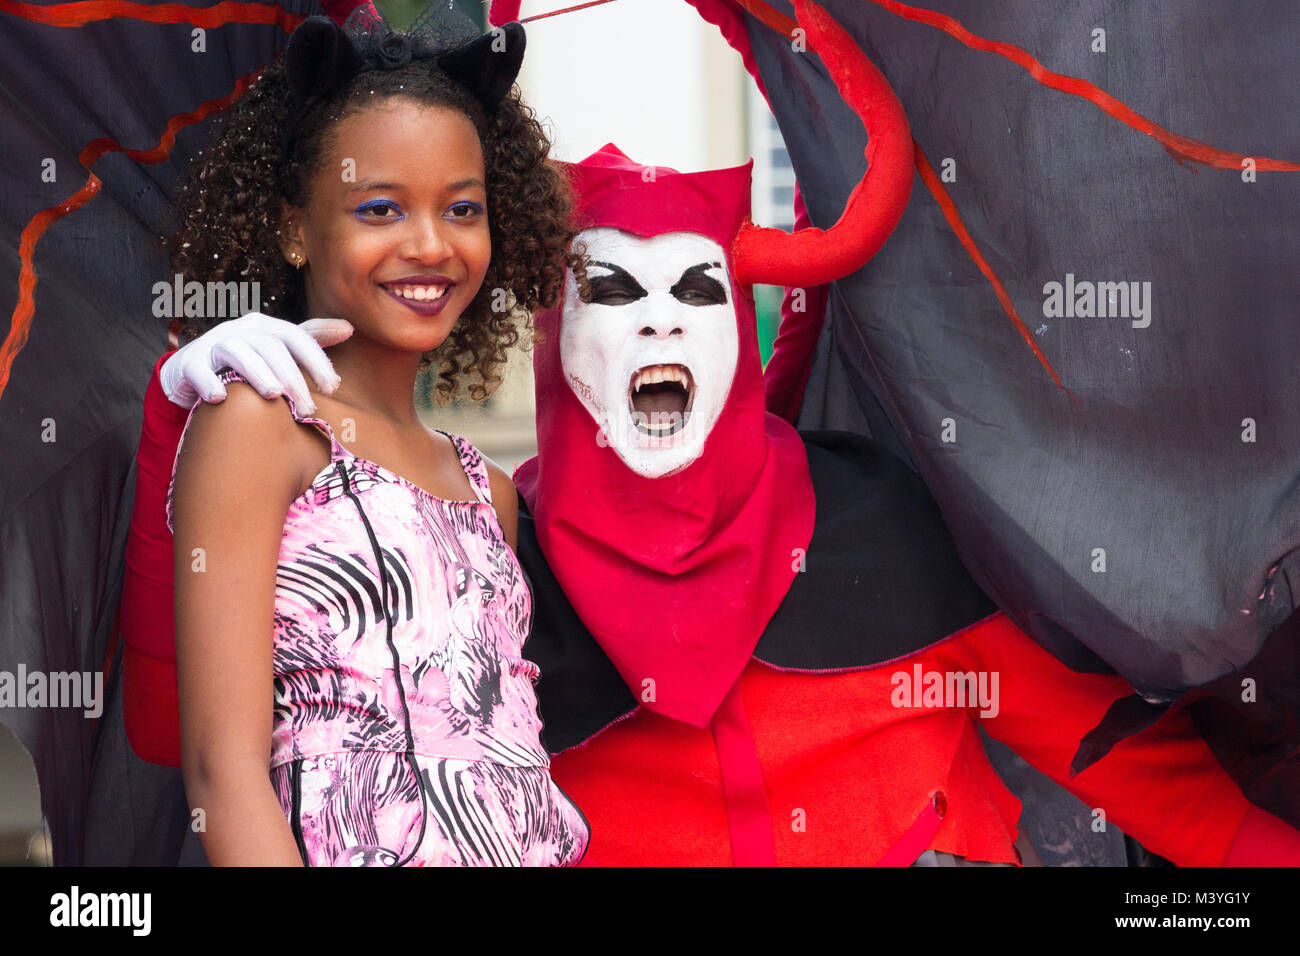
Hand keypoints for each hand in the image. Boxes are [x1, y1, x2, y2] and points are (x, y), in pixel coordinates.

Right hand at [161, 313, 352, 414]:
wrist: (194, 369)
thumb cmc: (247, 360)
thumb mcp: (279, 348)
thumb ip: (311, 339)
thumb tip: (350, 328)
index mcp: (266, 327)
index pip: (297, 337)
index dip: (316, 360)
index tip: (333, 388)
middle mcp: (241, 330)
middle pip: (271, 347)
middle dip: (292, 377)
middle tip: (308, 409)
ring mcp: (214, 344)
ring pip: (237, 352)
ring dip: (257, 372)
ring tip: (273, 395)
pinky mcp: (190, 363)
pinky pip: (198, 369)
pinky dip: (208, 382)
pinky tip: (220, 399)